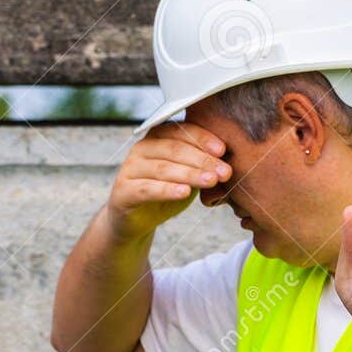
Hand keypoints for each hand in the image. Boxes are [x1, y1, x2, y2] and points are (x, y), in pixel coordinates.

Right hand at [106, 121, 231, 243]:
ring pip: (163, 168)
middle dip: (202, 160)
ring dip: (190, 174)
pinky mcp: (123, 190)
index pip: (181, 131)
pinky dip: (167, 190)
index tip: (223, 150)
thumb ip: (202, 168)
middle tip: (224, 171)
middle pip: (174, 149)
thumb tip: (228, 164)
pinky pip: (147, 188)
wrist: (135, 220)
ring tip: (211, 181)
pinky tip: (185, 193)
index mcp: (157, 137)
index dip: (202, 139)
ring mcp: (130, 168)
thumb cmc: (165, 193)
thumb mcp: (188, 177)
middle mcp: (142, 148)